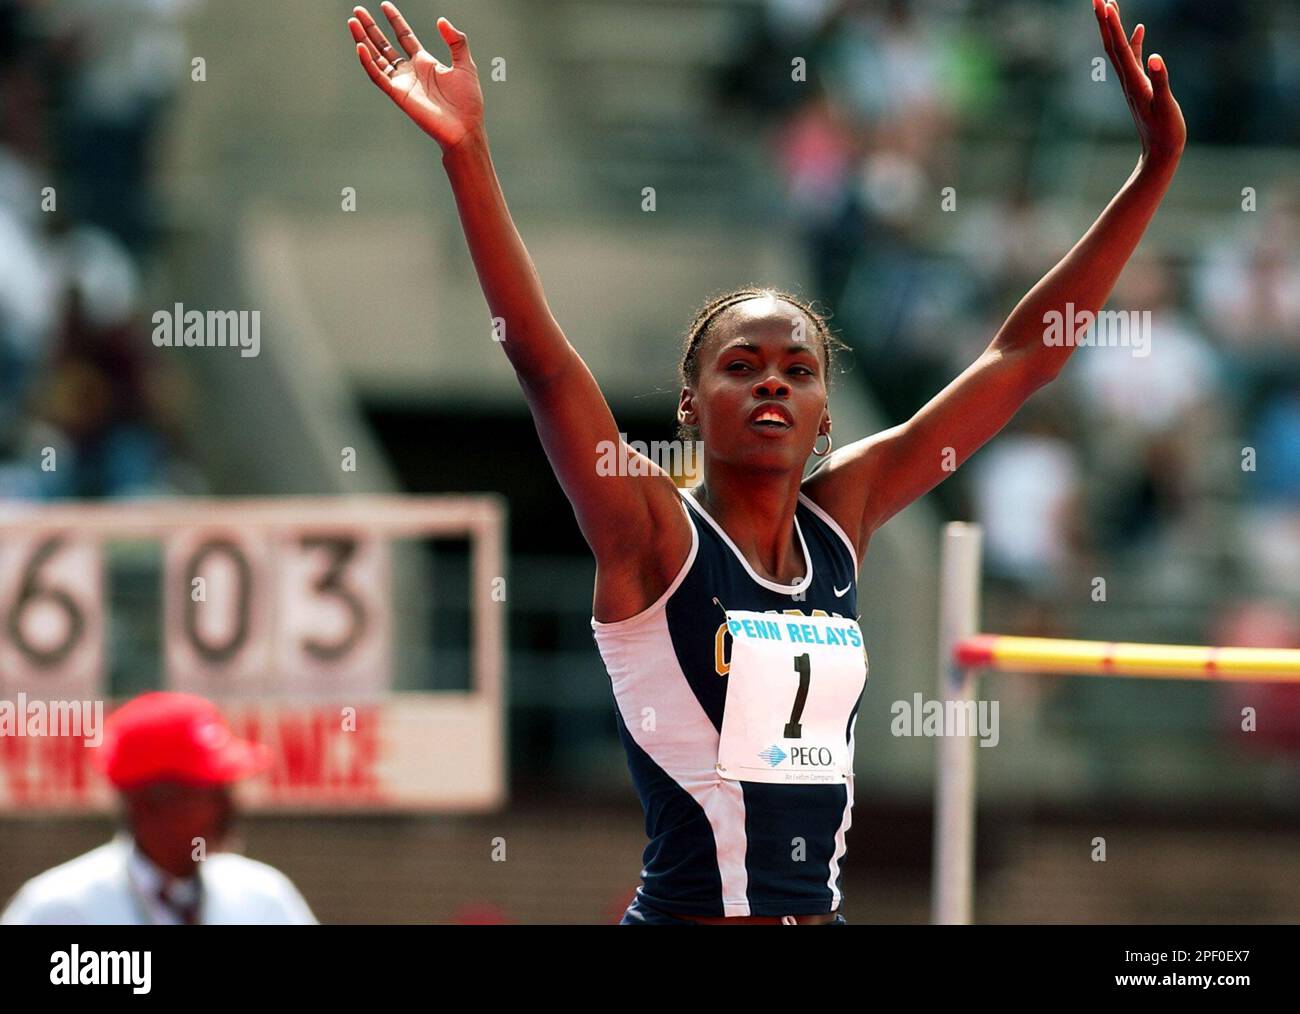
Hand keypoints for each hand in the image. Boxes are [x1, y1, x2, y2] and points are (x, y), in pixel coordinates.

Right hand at [348, 2, 482, 150]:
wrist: (465, 128)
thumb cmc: (468, 101)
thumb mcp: (465, 64)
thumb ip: (456, 41)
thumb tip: (441, 21)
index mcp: (425, 63)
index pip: (404, 36)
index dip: (394, 21)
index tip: (384, 5)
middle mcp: (410, 71)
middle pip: (385, 45)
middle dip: (371, 28)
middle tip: (358, 11)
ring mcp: (403, 83)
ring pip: (377, 58)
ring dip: (363, 40)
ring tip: (352, 22)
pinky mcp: (399, 95)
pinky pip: (379, 77)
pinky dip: (368, 63)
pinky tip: (361, 47)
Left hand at [1094, 0, 1184, 164]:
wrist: (1159, 153)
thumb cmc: (1165, 132)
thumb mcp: (1166, 106)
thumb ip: (1161, 81)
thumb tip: (1155, 57)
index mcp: (1134, 81)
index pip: (1119, 48)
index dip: (1112, 25)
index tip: (1104, 3)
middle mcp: (1128, 80)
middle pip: (1112, 44)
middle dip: (1104, 21)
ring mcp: (1132, 82)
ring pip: (1120, 49)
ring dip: (1114, 27)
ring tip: (1110, 4)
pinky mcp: (1140, 86)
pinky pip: (1133, 58)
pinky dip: (1133, 41)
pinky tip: (1139, 29)